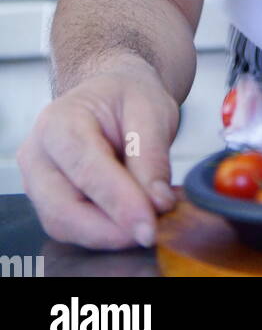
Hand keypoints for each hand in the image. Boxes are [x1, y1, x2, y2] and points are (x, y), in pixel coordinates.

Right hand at [16, 53, 179, 249]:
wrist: (111, 96)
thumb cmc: (127, 97)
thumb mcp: (152, 110)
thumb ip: (152, 156)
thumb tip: (157, 203)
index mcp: (59, 121)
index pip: (86, 168)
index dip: (119, 201)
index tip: (148, 224)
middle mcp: (38, 154)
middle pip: (64, 207)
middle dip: (110, 228)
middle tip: (151, 231)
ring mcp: (36, 182)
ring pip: (65, 225)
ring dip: (108, 234)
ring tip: (146, 222)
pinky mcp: (47, 202)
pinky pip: (71, 229)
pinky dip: (104, 232)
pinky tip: (131, 223)